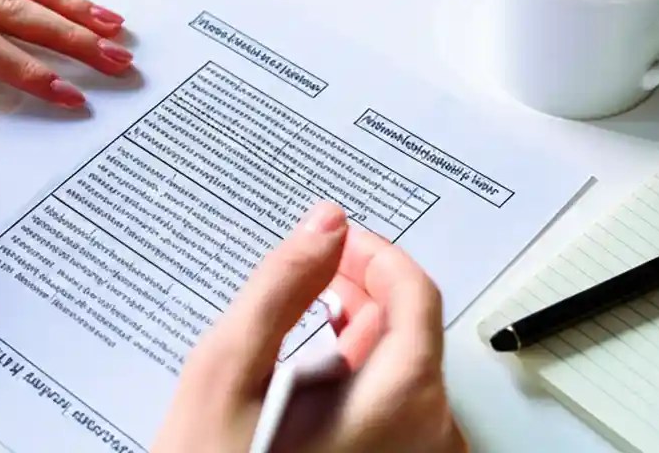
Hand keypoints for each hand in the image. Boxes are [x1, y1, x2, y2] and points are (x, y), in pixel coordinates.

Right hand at [154, 202, 465, 452]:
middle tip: (308, 279)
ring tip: (299, 334)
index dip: (370, 252)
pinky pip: (397, 416)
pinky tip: (310, 388)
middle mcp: (430, 436)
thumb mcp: (228, 371)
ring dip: (358, 341)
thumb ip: (280, 285)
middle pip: (412, 332)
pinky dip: (360, 386)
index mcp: (400, 401)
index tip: (332, 241)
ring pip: (404, 374)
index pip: (414, 291)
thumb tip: (322, 225)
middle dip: (360, 294)